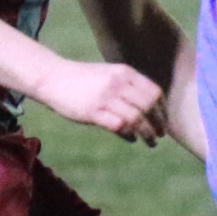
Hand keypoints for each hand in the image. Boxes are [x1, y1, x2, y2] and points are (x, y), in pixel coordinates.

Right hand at [28, 55, 167, 143]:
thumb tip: (145, 111)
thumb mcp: (109, 75)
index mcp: (125, 73)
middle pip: (149, 106)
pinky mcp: (93, 111)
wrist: (53, 77)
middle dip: (158, 123)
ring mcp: (105, 97)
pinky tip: (131, 139)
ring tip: (150, 142)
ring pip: (137, 118)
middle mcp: (118, 83)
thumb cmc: (82, 79)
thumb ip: (127, 88)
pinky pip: (119, 126)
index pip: (154, 92)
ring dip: (147, 133)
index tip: (163, 121)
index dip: (162, 109)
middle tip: (160, 134)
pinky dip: (129, 135)